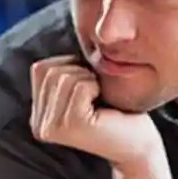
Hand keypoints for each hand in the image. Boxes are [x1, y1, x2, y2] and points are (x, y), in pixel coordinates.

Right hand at [29, 56, 161, 167]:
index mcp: (39, 116)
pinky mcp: (72, 126)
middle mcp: (39, 125)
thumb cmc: (118, 114)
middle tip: (98, 95)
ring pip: (65, 76)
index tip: (90, 88)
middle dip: (80, 72)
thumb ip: (65, 71)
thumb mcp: (86, 88)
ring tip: (100, 101)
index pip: (40, 68)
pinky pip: (81, 85)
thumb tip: (64, 31)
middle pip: (51, 71)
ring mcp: (53, 128)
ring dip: (91, 80)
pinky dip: (97, 87)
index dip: (71, 66)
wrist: (139, 146)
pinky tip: (105, 106)